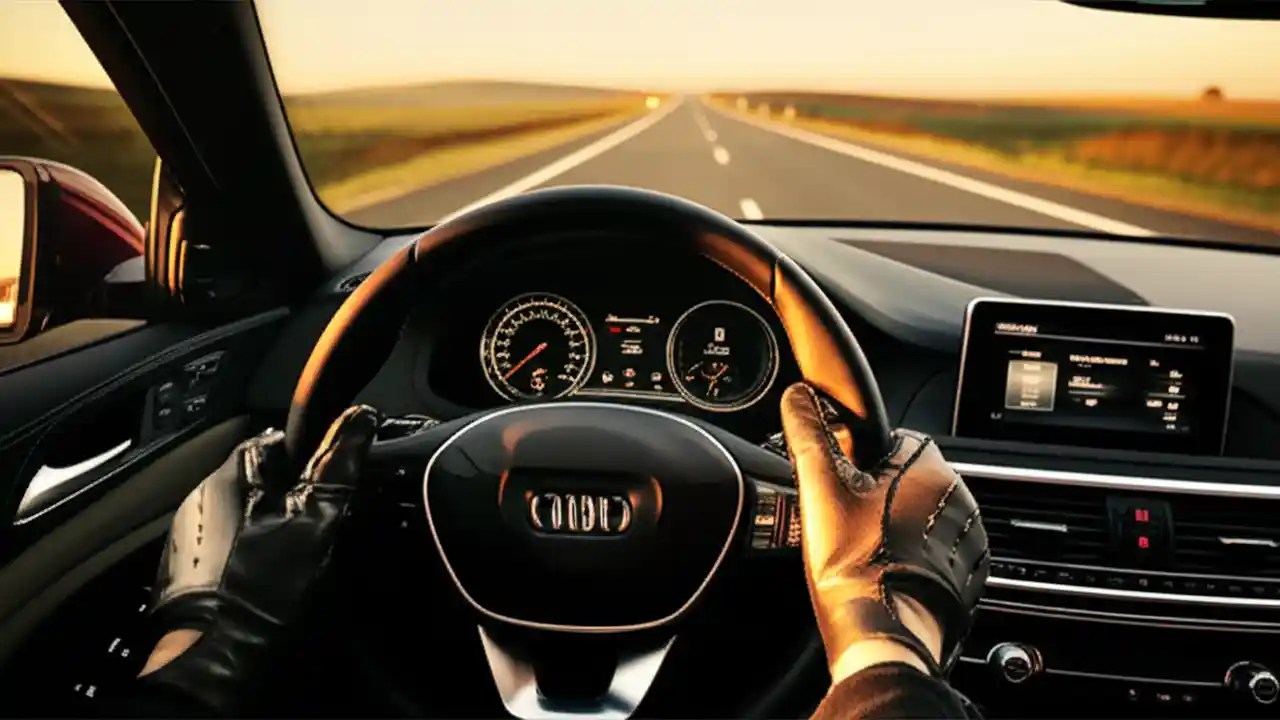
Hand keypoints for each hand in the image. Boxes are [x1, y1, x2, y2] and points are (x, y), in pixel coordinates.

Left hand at [135, 405, 378, 713]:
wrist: (222, 666)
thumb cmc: (269, 592)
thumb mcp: (318, 519)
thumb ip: (337, 464)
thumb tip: (360, 416)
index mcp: (231, 474)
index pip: (283, 438)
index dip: (319, 454)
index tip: (343, 480)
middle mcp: (202, 499)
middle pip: (267, 479)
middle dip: (299, 494)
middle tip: (332, 524)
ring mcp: (191, 540)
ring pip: (251, 515)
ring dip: (279, 527)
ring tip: (307, 559)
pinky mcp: (189, 575)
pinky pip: (235, 549)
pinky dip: (258, 557)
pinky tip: (277, 582)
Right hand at [780, 383, 987, 678]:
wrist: (884, 634)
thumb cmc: (856, 565)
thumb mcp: (821, 491)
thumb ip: (809, 437)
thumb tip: (797, 398)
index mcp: (929, 467)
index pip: (894, 440)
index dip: (861, 459)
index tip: (842, 482)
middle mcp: (960, 498)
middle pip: (909, 480)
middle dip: (881, 495)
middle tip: (848, 520)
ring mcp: (968, 540)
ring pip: (924, 517)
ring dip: (901, 526)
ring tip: (867, 550)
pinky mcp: (970, 575)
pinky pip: (939, 552)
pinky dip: (918, 559)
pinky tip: (888, 573)